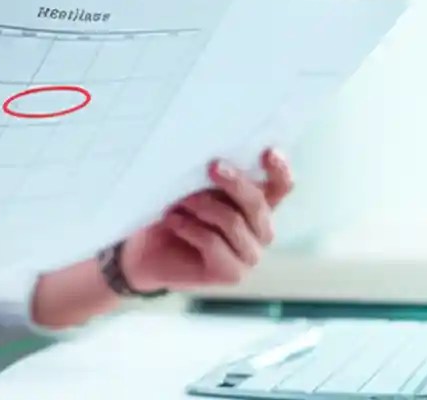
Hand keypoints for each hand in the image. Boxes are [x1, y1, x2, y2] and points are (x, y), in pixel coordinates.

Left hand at [119, 149, 293, 292]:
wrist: (146, 251)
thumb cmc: (174, 211)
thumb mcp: (193, 188)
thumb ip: (211, 177)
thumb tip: (215, 159)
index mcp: (258, 204)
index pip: (281, 186)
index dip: (279, 169)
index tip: (267, 152)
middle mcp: (261, 230)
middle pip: (257, 203)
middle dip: (235, 183)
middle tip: (212, 166)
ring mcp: (250, 255)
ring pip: (234, 222)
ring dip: (203, 206)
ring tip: (180, 201)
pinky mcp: (232, 274)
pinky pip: (213, 243)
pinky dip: (189, 227)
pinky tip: (172, 220)